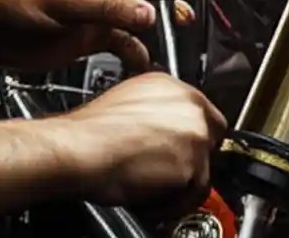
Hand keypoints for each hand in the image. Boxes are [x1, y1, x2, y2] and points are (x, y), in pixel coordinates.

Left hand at [0, 0, 205, 72]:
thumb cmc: (15, 2)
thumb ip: (108, 6)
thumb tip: (145, 14)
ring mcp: (105, 2)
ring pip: (146, 6)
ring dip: (163, 16)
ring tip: (177, 23)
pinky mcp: (100, 31)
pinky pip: (130, 38)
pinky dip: (140, 48)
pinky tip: (143, 56)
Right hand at [51, 73, 226, 213]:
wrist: (79, 149)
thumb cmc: (88, 133)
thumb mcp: (125, 103)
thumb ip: (153, 111)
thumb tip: (161, 130)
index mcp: (170, 85)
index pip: (198, 111)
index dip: (188, 134)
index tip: (178, 149)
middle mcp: (188, 104)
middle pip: (210, 134)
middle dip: (192, 155)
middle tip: (169, 173)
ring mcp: (194, 132)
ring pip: (204, 165)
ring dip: (182, 181)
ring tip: (155, 192)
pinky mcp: (192, 162)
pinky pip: (197, 191)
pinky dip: (177, 202)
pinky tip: (155, 202)